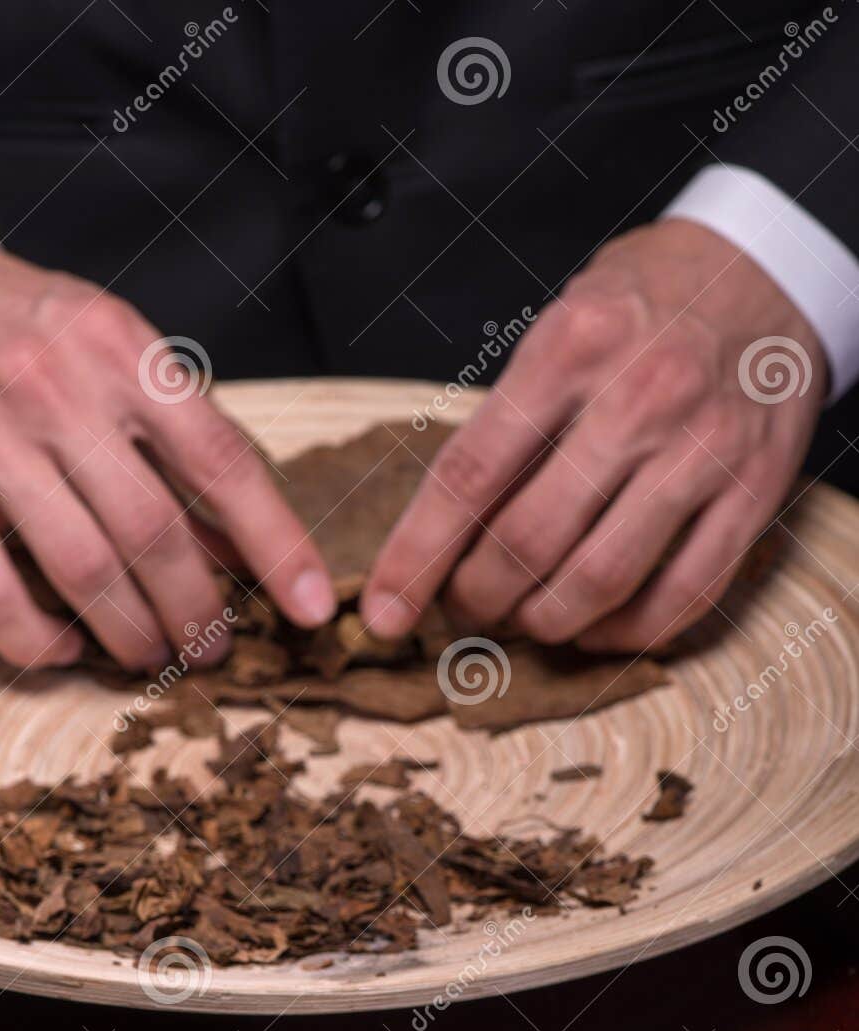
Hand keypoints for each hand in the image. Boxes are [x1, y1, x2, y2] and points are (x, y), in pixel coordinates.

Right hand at [0, 245, 334, 668]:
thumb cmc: (30, 331)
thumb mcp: (118, 354)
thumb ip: (183, 442)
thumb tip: (244, 546)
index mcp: (120, 351)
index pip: (220, 461)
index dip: (275, 542)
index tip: (310, 603)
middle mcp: (55, 391)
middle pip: (153, 531)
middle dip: (197, 609)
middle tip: (214, 649)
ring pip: (81, 570)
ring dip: (130, 634)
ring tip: (152, 657)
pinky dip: (36, 640)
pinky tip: (66, 650)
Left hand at [361, 221, 825, 651]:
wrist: (769, 272)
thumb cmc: (644, 306)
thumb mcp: (561, 327)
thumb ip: (508, 422)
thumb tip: (439, 536)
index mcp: (572, 347)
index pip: (470, 476)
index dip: (418, 557)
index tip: (386, 612)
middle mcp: (641, 397)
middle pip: (528, 542)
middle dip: (479, 599)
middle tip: (467, 608)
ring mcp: (705, 449)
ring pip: (600, 582)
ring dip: (547, 623)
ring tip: (527, 619)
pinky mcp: (757, 492)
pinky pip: (683, 597)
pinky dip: (627, 633)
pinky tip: (597, 628)